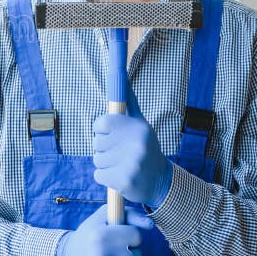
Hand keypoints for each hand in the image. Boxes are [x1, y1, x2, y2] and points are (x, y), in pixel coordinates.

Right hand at [55, 204, 152, 255]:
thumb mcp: (103, 217)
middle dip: (129, 252)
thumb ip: (128, 214)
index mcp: (101, 234)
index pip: (136, 235)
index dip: (130, 235)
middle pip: (137, 255)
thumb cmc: (90, 235)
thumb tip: (151, 224)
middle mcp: (102, 254)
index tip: (119, 236)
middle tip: (113, 250)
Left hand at [92, 86, 172, 207]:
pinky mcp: (124, 181)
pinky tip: (120, 176)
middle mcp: (136, 143)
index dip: (102, 130)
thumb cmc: (145, 147)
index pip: (100, 123)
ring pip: (96, 159)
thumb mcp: (140, 123)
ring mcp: (131, 164)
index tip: (112, 135)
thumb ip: (129, 102)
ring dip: (105, 164)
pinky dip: (105, 178)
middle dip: (104, 148)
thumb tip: (122, 74)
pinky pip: (98, 175)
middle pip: (96, 142)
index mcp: (138, 127)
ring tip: (122, 164)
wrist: (160, 181)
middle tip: (121, 153)